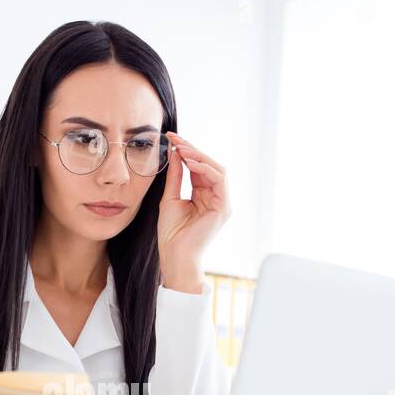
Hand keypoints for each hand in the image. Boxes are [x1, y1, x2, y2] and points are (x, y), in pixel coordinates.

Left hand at [157, 131, 230, 292]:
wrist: (174, 255)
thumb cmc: (171, 234)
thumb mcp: (170, 198)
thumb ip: (176, 176)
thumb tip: (176, 153)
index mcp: (204, 196)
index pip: (199, 168)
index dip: (187, 152)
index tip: (171, 139)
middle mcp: (216, 198)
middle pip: (210, 166)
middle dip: (192, 149)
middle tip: (176, 139)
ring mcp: (222, 202)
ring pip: (217, 169)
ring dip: (199, 156)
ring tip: (182, 148)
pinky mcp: (223, 207)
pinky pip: (218, 180)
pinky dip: (205, 168)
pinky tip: (190, 161)